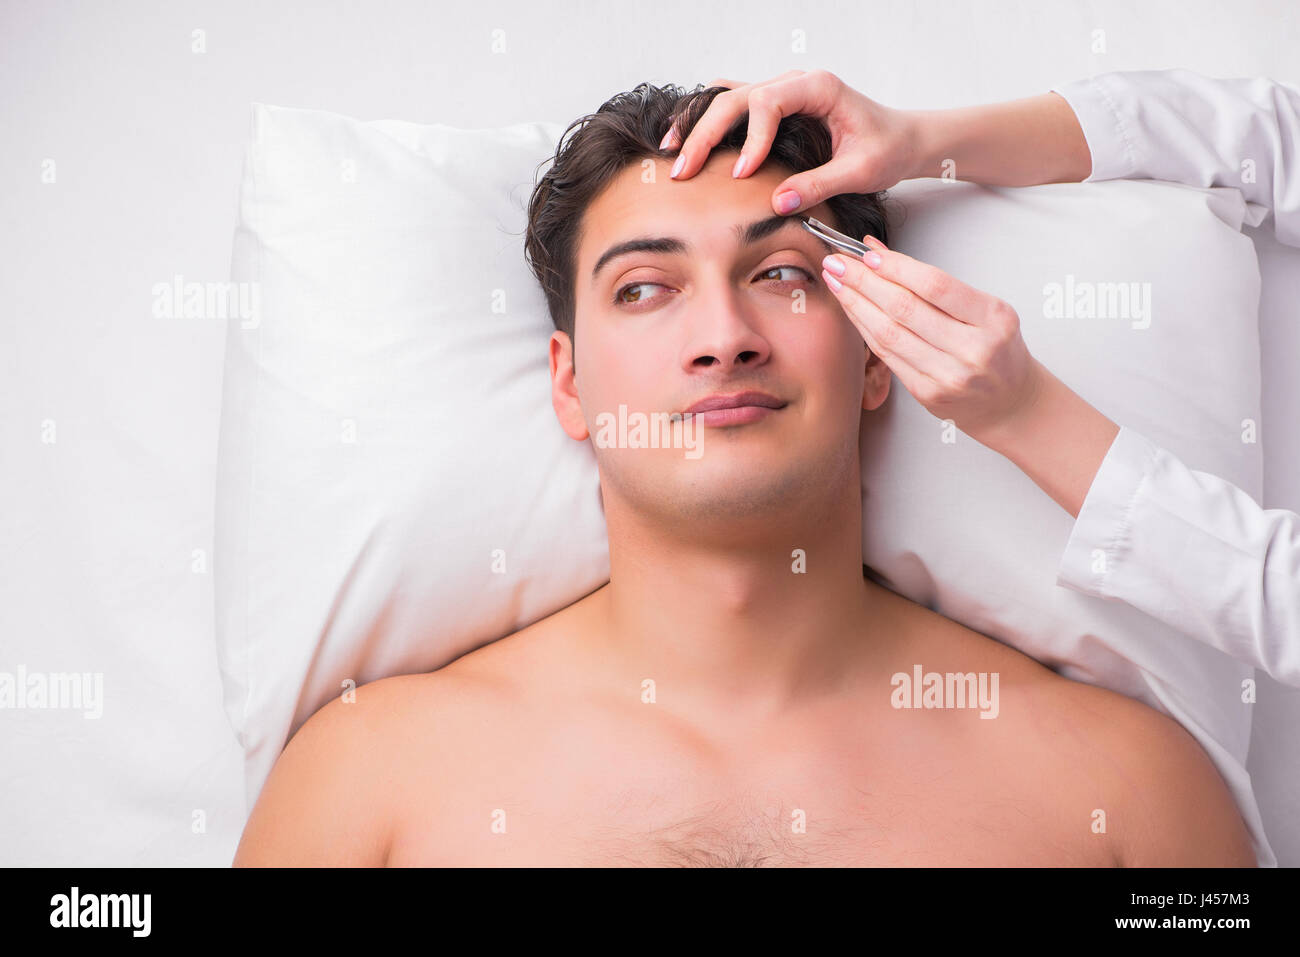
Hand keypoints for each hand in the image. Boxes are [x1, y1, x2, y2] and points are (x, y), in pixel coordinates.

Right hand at [662, 69, 920, 214]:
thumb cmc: (888, 148)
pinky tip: (686, 141)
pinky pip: (733, 106)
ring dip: (697, 125)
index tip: (742, 173)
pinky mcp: (775, 109)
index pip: (769, 102)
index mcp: (818, 88)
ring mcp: (782, 93)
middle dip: (705, 134)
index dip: (750, 137)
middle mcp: (795, 83)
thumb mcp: (861, 171)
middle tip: (683, 169)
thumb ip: (820, 184)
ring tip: (671, 152)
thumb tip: (778, 203)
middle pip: (735, 98)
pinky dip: (707, 122)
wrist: (904, 139)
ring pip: (727, 98)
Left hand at [820, 237, 1043, 444]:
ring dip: (856, 305)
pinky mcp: (928, 394)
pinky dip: (865, 329)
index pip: (936, 285)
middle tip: (838, 262)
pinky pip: (887, 356)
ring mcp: (950, 376)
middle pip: (905, 308)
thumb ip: (934, 284)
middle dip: (864, 281)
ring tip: (837, 283)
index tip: (867, 254)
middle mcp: (974, 349)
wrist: (1011, 402)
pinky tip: (852, 311)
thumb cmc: (995, 348)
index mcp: (994, 319)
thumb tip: (878, 252)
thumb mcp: (984, 309)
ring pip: (890, 334)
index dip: (896, 267)